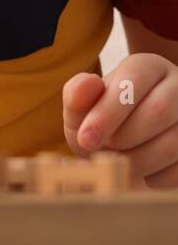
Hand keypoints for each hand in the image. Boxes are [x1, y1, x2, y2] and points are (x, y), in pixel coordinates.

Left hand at [63, 53, 177, 187]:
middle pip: (159, 110)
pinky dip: (157, 177)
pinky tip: (143, 173)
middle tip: (106, 149)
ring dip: (140, 161)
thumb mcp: (81, 109)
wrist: (126, 147)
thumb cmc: (101, 123)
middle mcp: (177, 85)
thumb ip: (77, 96)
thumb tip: (88, 83)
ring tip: (121, 163)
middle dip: (125, 137)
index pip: (133, 82)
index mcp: (146, 68)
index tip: (86, 139)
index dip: (107, 113)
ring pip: (175, 142)